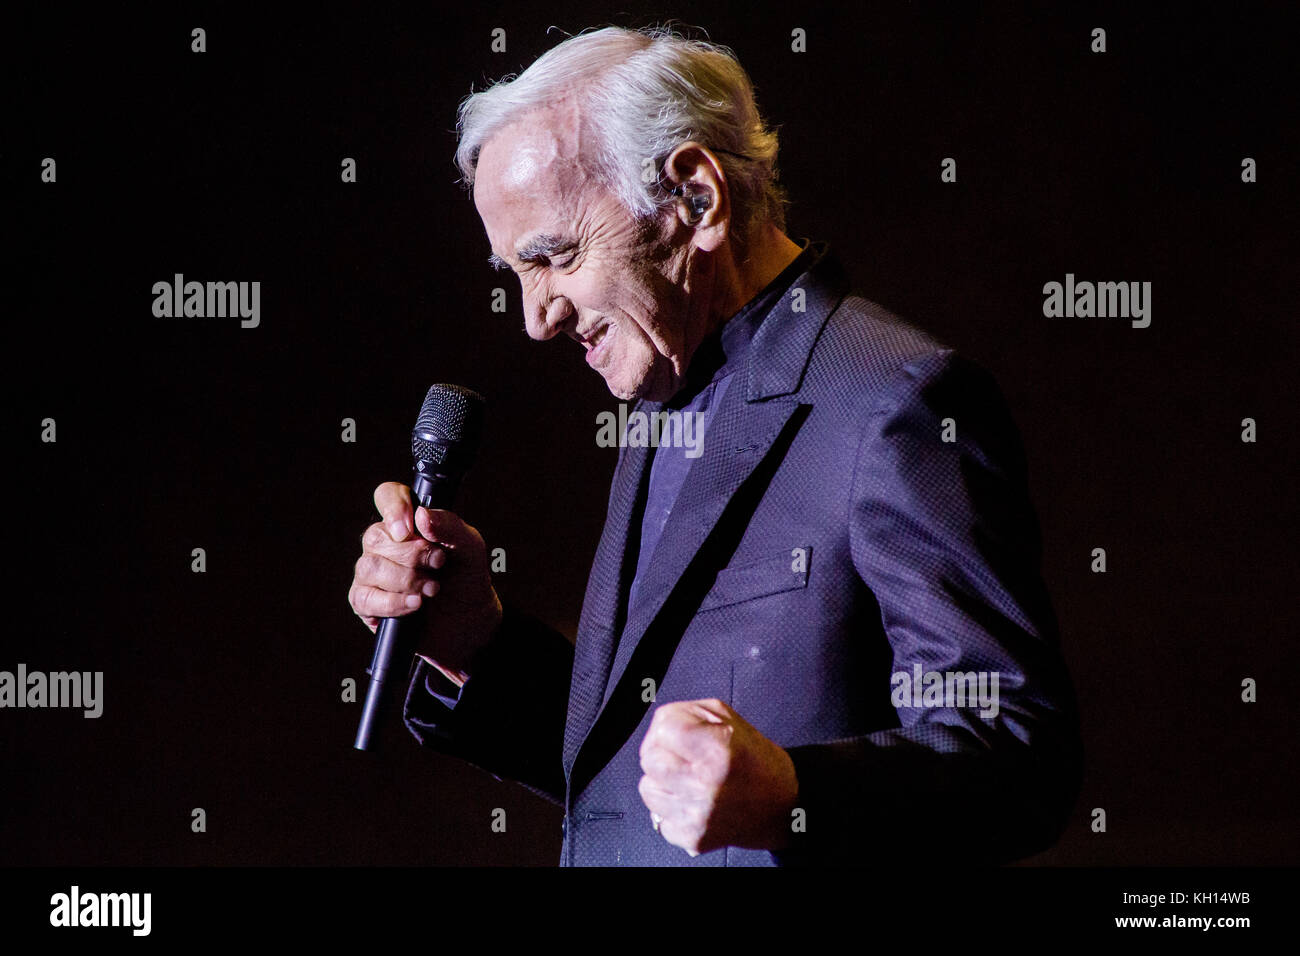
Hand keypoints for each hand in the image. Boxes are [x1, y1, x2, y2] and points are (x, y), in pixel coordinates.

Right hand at [347, 481, 502, 684]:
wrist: (470, 621)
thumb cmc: (466, 578)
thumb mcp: (470, 547)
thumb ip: (449, 526)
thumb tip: (421, 515)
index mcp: (408, 522)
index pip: (387, 496)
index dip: (393, 507)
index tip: (408, 529)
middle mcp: (385, 544)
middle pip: (377, 536)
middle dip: (412, 556)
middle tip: (439, 566)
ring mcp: (372, 573)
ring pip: (370, 567)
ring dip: (407, 580)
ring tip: (433, 590)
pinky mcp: (367, 603)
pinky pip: (365, 598)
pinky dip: (393, 603)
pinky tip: (416, 606)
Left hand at [637, 698, 798, 856]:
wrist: (781, 808)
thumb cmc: (757, 762)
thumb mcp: (731, 721)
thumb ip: (689, 714)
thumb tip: (658, 726)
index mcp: (719, 748)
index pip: (663, 728)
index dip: (666, 726)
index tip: (676, 732)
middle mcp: (707, 783)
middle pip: (649, 759)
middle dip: (660, 752)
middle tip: (680, 756)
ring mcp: (698, 813)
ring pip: (648, 788)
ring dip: (662, 782)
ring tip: (687, 779)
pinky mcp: (693, 837)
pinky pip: (659, 816)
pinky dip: (670, 808)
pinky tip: (692, 801)